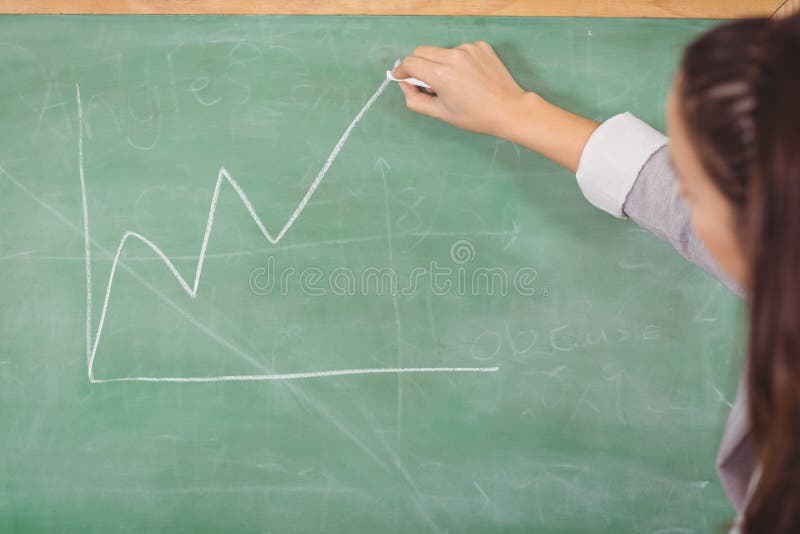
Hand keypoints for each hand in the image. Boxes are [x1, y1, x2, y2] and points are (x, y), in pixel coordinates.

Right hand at [391, 42, 529, 137]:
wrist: (508, 109)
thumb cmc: (474, 116)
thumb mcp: (440, 113)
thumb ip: (415, 100)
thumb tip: (406, 85)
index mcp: (440, 74)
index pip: (410, 62)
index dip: (402, 71)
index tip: (402, 77)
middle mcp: (453, 56)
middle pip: (422, 51)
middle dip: (419, 65)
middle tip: (428, 84)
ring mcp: (468, 48)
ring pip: (441, 51)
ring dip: (440, 63)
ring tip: (455, 83)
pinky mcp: (480, 46)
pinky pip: (459, 50)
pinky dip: (458, 61)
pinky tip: (469, 76)